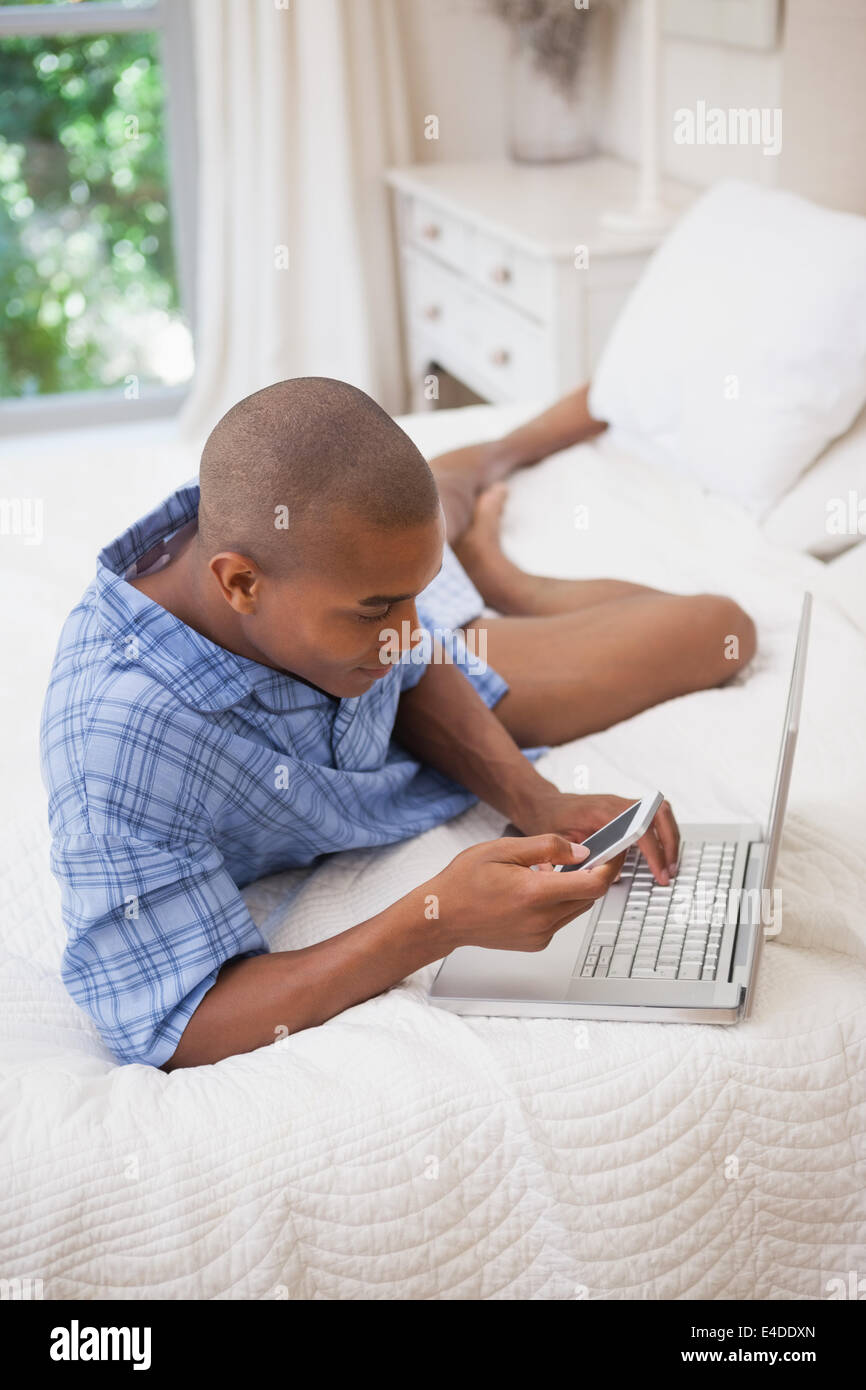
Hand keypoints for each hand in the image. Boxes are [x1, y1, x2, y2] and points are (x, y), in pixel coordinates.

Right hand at [428, 833, 625, 953]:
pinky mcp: (536, 943)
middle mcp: (541, 919)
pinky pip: (561, 919)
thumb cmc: (465, 881)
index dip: (611, 866)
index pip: (594, 883)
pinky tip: (535, 891)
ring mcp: (540, 935)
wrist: (442, 916)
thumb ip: (548, 847)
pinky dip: (559, 903)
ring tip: (549, 872)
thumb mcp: (504, 848)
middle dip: (593, 874)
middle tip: (584, 854)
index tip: (614, 851)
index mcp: (535, 893)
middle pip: (590, 896)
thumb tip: (582, 851)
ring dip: (575, 888)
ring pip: (577, 908)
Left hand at [509, 790, 679, 886]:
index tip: (659, 873)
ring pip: (659, 813)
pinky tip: (661, 855)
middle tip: (670, 871)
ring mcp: (621, 804)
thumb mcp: (557, 841)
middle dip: (670, 844)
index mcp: (601, 811)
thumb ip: (576, 858)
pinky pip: (652, 817)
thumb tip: (599, 876)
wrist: (542, 803)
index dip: (654, 853)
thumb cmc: (548, 819)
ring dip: (670, 838)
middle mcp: (615, 803)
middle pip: (659, 814)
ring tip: (669, 866)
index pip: (639, 828)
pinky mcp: (623, 810)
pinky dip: (662, 835)